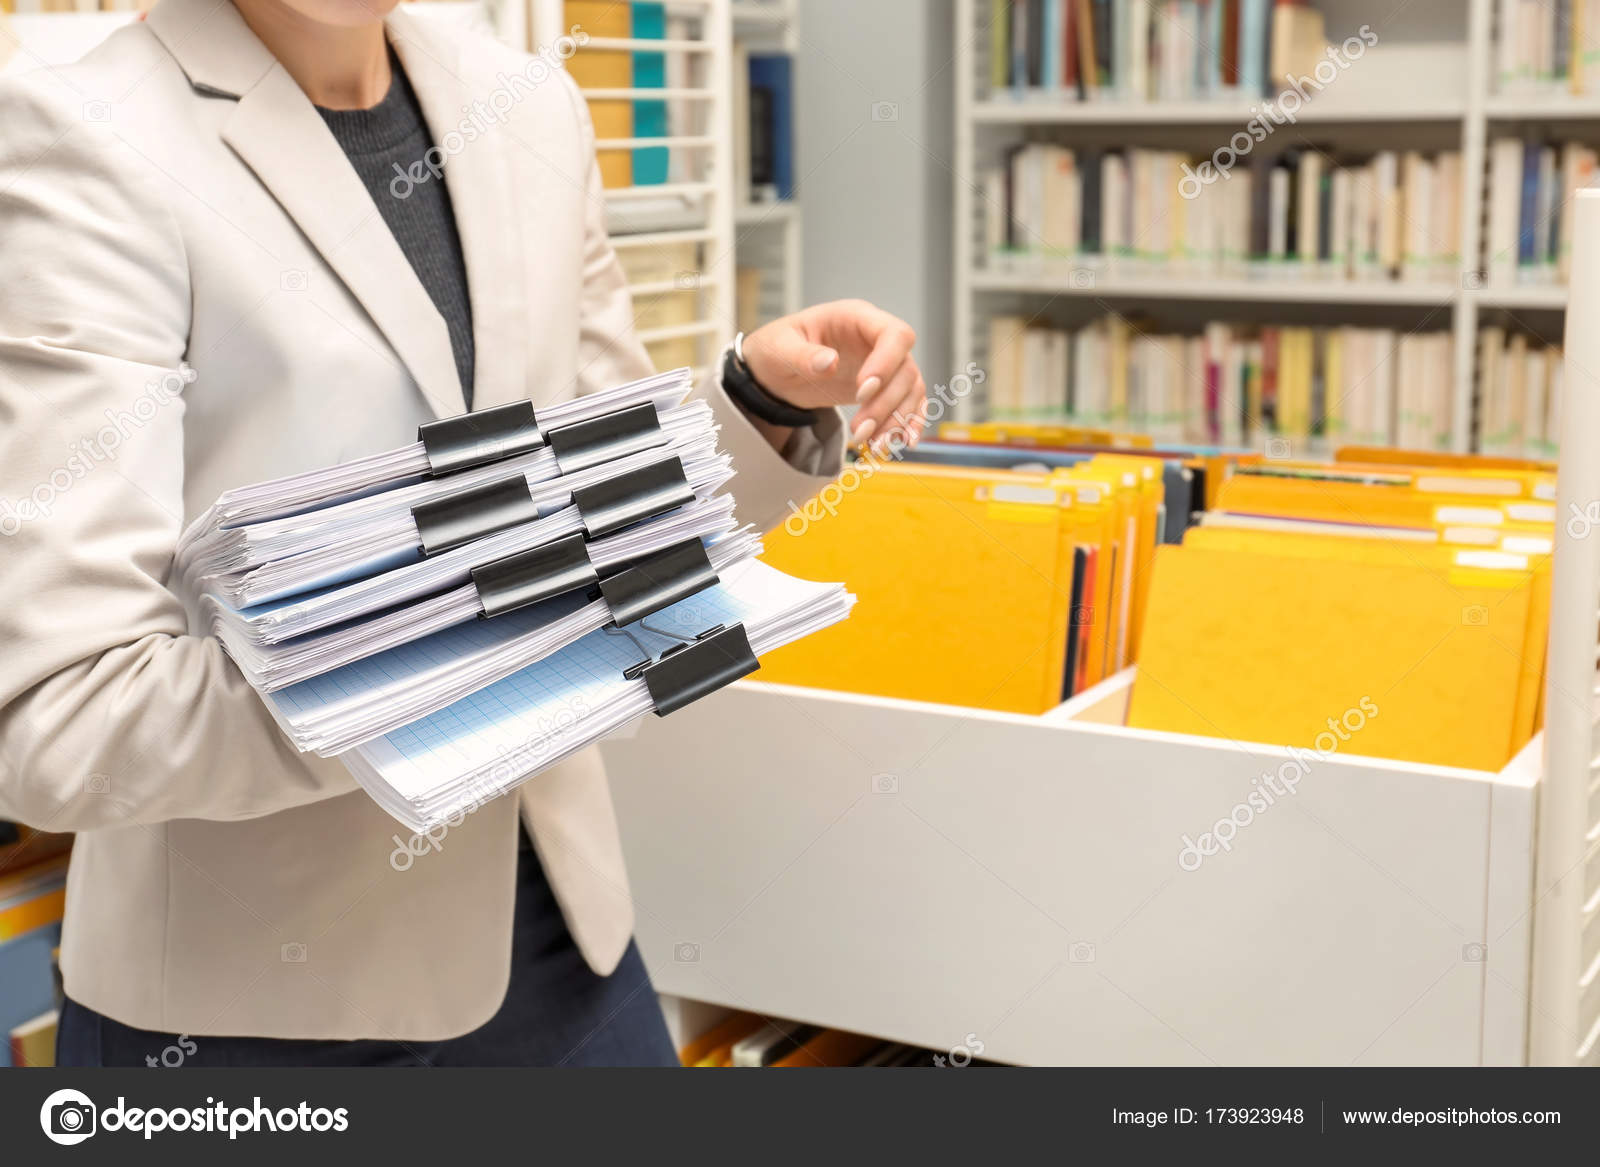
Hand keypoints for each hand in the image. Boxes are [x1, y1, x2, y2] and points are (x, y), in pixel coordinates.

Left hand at [742, 299, 925, 452]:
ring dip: (896, 421)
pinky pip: (909, 403)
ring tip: (872, 446)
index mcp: (856, 317)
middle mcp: (876, 339)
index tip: (862, 393)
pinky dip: (908, 423)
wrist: (775, 370)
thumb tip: (830, 362)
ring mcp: (884, 364)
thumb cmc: (777, 349)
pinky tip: (901, 443)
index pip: (894, 334)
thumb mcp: (780, 349)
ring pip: (910, 390)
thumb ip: (803, 355)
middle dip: (885, 405)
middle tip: (858, 431)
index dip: (886, 364)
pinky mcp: (883, 387)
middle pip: (905, 369)